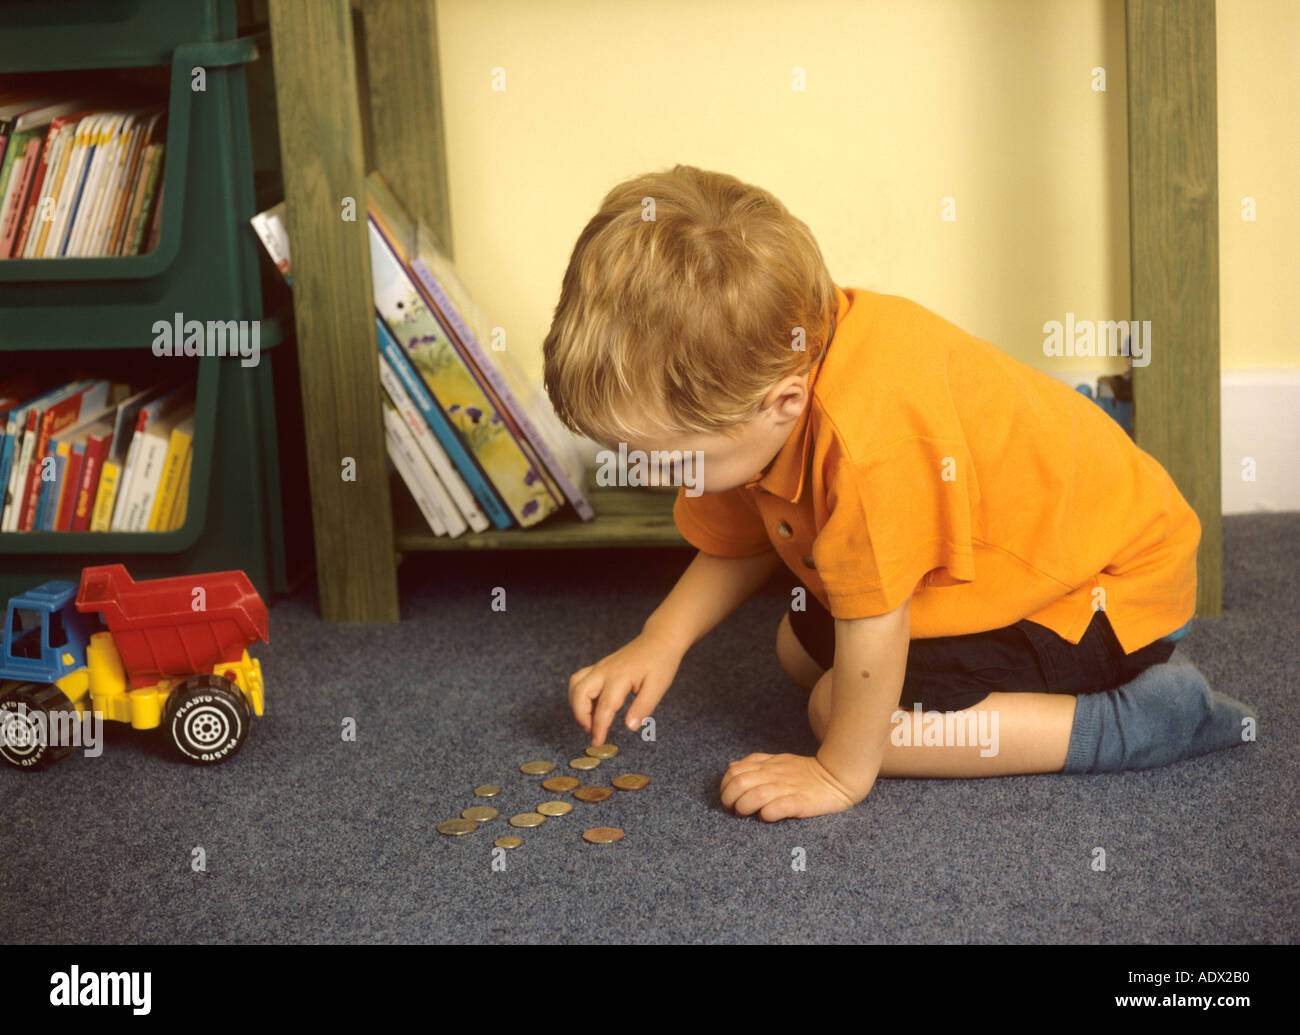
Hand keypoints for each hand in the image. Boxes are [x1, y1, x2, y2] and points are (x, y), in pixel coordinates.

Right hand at [568, 629, 682, 745]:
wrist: (660, 640)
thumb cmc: (661, 663)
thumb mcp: (658, 687)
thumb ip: (643, 708)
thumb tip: (629, 727)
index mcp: (620, 677)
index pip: (604, 707)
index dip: (599, 728)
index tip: (598, 743)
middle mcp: (604, 671)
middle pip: (580, 694)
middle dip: (581, 716)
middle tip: (593, 732)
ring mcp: (600, 667)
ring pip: (575, 685)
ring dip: (577, 705)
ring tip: (590, 721)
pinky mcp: (600, 666)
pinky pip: (580, 679)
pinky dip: (579, 695)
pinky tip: (592, 706)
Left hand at [720, 752, 860, 820]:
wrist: (838, 775)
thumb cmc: (805, 772)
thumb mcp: (777, 761)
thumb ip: (754, 763)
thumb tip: (731, 767)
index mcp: (766, 766)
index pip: (734, 771)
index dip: (725, 786)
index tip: (728, 799)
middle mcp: (773, 776)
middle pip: (738, 784)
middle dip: (729, 799)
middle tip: (734, 811)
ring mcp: (786, 788)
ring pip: (754, 796)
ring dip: (744, 808)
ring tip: (747, 815)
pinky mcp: (800, 802)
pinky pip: (777, 808)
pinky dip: (766, 814)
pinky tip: (767, 817)